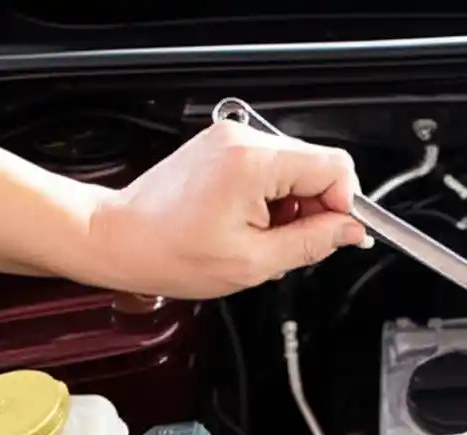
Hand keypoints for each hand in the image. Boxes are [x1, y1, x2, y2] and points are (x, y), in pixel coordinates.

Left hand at [86, 120, 368, 298]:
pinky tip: (248, 221)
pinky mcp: (222, 146)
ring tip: (261, 235)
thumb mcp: (253, 262)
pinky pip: (270, 167)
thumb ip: (312, 243)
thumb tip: (349, 231)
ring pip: (296, 168)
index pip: (334, 167)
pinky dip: (271, 197)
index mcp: (253, 162)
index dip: (344, 205)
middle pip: (317, 164)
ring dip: (292, 205)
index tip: (335, 234)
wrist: (117, 238)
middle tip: (293, 243)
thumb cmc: (168, 251)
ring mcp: (231, 139)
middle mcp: (243, 139)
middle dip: (316, 207)